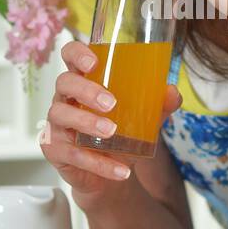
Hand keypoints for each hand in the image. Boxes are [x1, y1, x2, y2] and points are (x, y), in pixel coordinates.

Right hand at [41, 40, 181, 202]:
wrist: (110, 175)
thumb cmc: (121, 135)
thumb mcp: (142, 119)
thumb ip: (157, 105)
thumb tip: (173, 92)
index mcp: (83, 81)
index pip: (70, 55)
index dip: (77, 53)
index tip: (94, 62)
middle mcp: (65, 98)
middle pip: (64, 82)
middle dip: (86, 90)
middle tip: (111, 103)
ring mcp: (57, 124)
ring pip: (60, 115)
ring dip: (87, 122)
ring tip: (112, 132)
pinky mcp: (55, 149)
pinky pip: (71, 153)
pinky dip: (97, 163)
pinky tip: (120, 170)